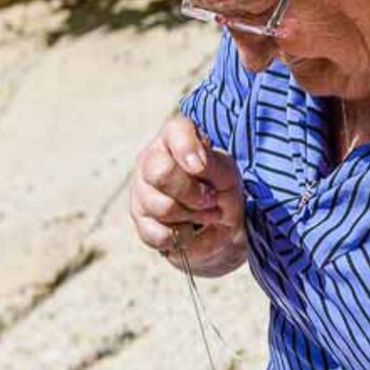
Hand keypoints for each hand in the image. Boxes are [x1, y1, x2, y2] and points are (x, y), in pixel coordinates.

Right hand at [131, 114, 246, 276]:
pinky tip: (189, 229)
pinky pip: (159, 235)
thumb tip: (196, 164)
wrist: (222, 225)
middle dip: (195, 194)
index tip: (201, 168)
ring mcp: (141, 191)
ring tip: (206, 214)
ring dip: (194, 217)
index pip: (175, 131)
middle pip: (161, 174)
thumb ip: (213, 164)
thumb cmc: (223, 189)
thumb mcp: (228, 174)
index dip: (187, 149)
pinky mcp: (140, 221)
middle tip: (212, 199)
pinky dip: (183, 237)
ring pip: (163, 208)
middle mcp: (151, 160)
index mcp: (175, 138)